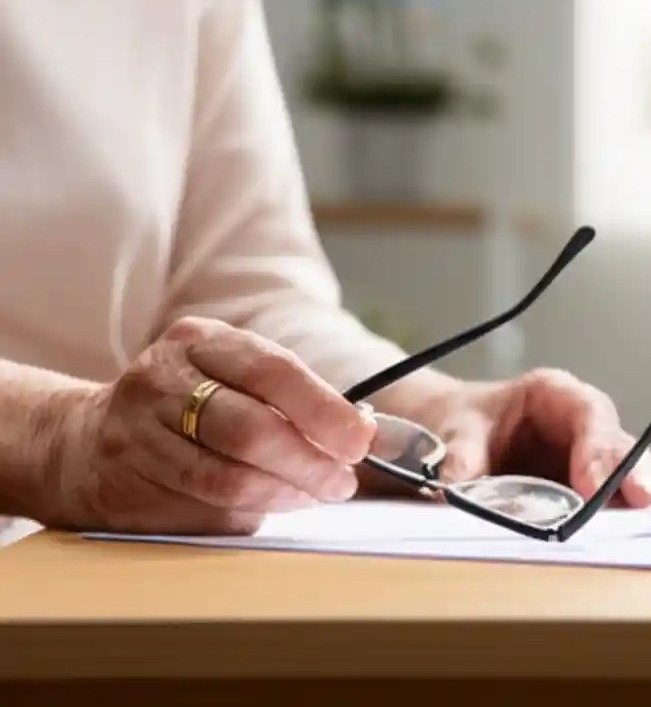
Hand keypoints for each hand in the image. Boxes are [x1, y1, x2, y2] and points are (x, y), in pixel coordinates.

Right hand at [39, 317, 376, 533]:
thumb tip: (363, 435)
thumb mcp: (232, 378)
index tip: (360, 440)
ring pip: (225, 476)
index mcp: (199, 340)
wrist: (86, 440)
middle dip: (308, 461)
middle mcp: (161, 378)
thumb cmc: (190, 407)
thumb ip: (293, 399)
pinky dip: (249, 511)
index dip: (323, 410)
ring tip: (314, 496)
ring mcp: (136, 432)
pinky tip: (271, 506)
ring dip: (284, 493)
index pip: (271, 370)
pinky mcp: (126, 483)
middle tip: (342, 482)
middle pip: (248, 427)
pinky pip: (203, 507)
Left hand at [357, 368, 650, 507]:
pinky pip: (606, 507)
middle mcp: (582, 427)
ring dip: (628, 504)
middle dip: (632, 474)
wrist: (452, 440)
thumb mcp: (456, 429)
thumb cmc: (463, 423)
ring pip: (622, 478)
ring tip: (635, 530)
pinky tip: (614, 542)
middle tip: (643, 501)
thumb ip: (460, 452)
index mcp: (555, 395)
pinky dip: (610, 524)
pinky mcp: (584, 494)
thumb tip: (453, 484)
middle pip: (619, 446)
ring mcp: (588, 462)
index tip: (595, 484)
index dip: (599, 448)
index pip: (589, 413)